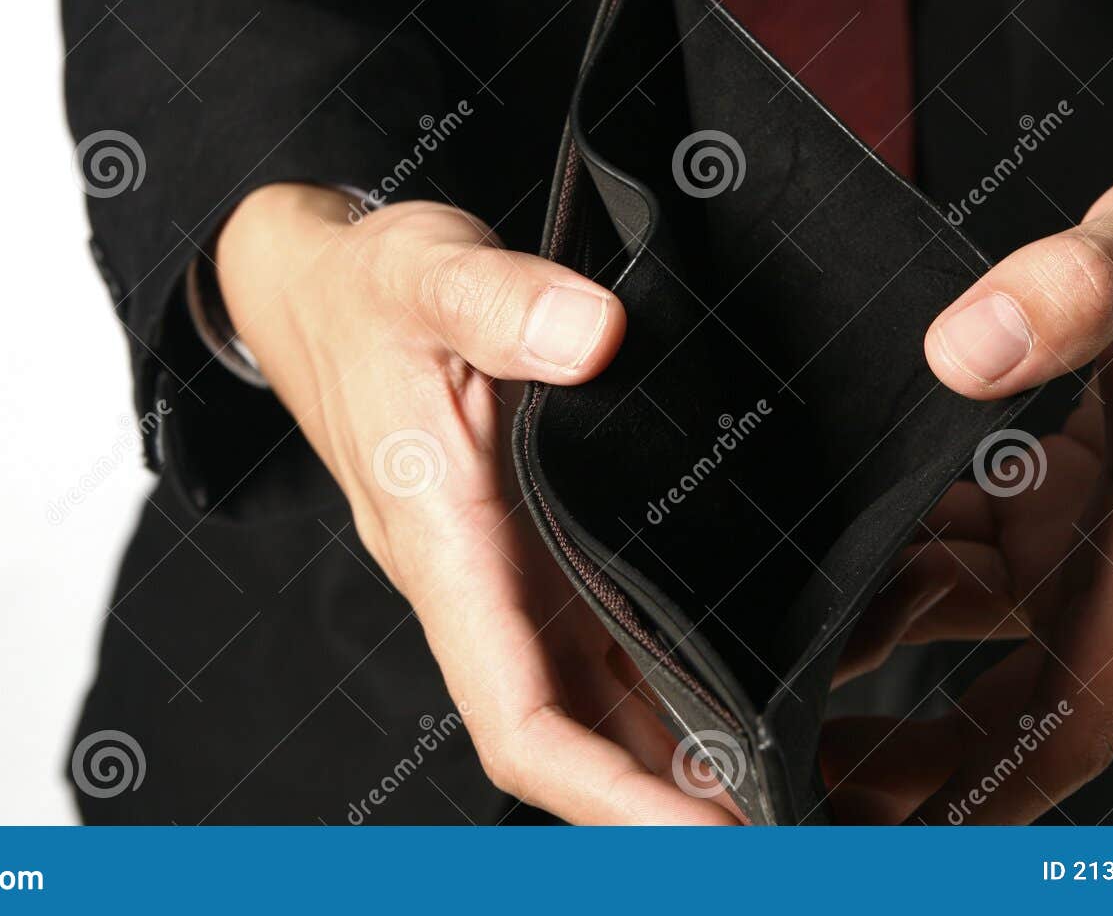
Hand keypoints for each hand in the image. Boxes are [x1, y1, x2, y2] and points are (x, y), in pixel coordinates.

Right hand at [215, 184, 739, 823]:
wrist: (321, 294)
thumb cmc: (366, 295)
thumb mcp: (427, 276)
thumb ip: (500, 303)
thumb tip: (593, 336)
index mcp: (445, 545)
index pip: (522, 715)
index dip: (608, 794)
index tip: (708, 836)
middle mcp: (481, 585)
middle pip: (575, 738)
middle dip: (666, 807)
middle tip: (792, 833)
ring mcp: (511, 575)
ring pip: (595, 703)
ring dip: (676, 762)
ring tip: (789, 794)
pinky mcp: (534, 548)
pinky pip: (604, 644)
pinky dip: (665, 690)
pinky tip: (734, 705)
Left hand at [823, 104, 1112, 822]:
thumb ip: (1076, 291)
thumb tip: (961, 351)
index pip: (1065, 719)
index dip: (975, 794)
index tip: (882, 839)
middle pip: (1007, 708)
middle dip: (905, 755)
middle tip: (791, 774)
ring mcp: (1100, 541)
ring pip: (974, 625)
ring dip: (889, 648)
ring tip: (783, 674)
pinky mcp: (1079, 504)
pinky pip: (978, 560)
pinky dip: (913, 568)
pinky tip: (845, 555)